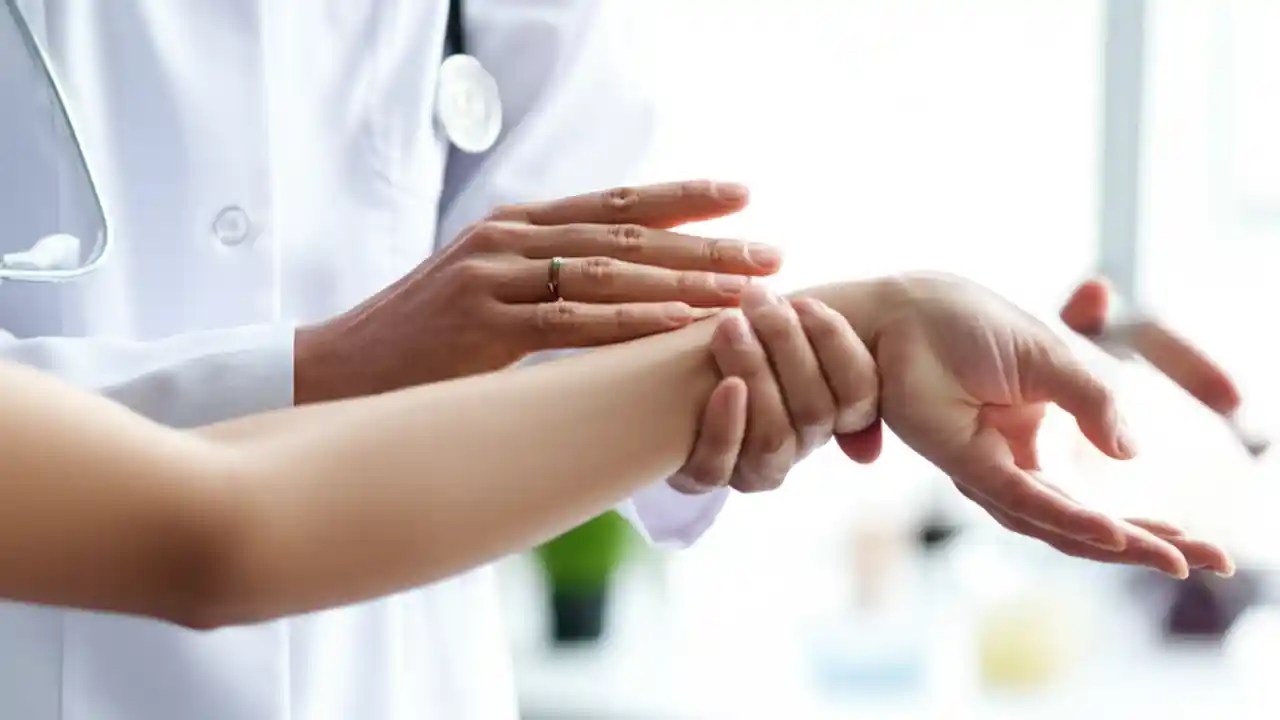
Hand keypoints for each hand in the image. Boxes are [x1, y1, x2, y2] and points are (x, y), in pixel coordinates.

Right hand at [295, 181, 781, 402]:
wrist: (338, 370)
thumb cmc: (420, 345)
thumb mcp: (486, 297)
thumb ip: (543, 285)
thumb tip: (615, 295)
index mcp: (513, 225)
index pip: (613, 203)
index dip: (681, 199)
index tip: (742, 198)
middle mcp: (507, 237)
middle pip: (626, 232)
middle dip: (705, 243)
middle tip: (770, 251)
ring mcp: (491, 275)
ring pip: (609, 271)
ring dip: (686, 280)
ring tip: (747, 290)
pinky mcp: (480, 322)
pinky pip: (570, 320)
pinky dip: (631, 320)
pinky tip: (679, 321)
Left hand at [669, 285, 880, 493]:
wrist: (670, 373)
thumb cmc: (741, 338)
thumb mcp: (788, 328)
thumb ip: (832, 343)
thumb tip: (868, 428)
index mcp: (833, 410)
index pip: (859, 392)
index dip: (836, 346)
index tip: (803, 302)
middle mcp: (800, 444)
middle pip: (816, 410)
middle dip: (786, 346)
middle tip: (757, 300)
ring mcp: (753, 466)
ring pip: (774, 437)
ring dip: (755, 374)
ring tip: (730, 326)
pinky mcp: (703, 476)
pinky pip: (720, 467)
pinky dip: (726, 425)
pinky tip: (725, 385)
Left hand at [856, 273, 1233, 577]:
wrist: (910, 308)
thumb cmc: (965, 324)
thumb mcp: (1055, 360)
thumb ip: (1096, 400)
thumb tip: (1130, 453)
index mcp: (1031, 441)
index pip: (1096, 501)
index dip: (1149, 525)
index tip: (1200, 544)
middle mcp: (1011, 465)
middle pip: (1085, 527)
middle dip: (1149, 545)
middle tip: (1210, 562)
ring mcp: (989, 469)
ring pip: (1060, 525)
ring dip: (1121, 541)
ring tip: (1174, 557)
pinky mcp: (968, 462)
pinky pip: (1026, 499)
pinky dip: (1070, 517)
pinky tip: (1113, 532)